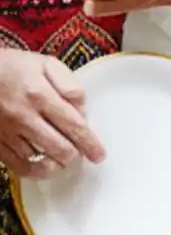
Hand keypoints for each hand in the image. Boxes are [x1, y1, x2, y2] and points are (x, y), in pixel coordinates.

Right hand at [0, 50, 104, 178]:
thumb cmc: (10, 68)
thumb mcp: (43, 64)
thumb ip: (68, 83)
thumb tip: (82, 108)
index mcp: (39, 94)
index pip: (74, 126)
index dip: (90, 144)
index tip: (99, 155)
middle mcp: (23, 116)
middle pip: (60, 148)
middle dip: (75, 155)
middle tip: (79, 153)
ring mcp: (7, 132)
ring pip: (41, 162)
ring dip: (57, 163)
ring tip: (62, 158)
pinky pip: (20, 167)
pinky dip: (37, 171)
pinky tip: (44, 165)